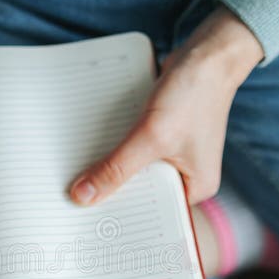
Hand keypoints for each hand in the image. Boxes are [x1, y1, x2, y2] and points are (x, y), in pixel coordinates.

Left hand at [69, 7, 263, 205]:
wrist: (206, 53)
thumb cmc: (194, 93)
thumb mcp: (152, 137)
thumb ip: (117, 168)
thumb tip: (83, 195)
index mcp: (195, 188)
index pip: (153, 216)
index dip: (121, 220)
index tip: (87, 226)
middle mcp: (186, 177)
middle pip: (140, 195)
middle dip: (111, 195)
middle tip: (73, 205)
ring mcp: (172, 157)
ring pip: (132, 173)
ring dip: (109, 171)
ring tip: (75, 183)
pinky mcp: (160, 138)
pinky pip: (131, 153)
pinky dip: (114, 151)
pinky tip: (90, 154)